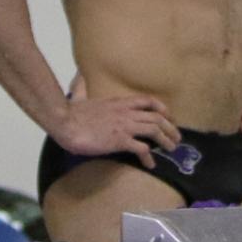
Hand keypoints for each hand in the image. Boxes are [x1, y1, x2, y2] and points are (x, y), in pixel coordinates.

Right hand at [50, 94, 180, 169]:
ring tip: (171, 149)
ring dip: (166, 140)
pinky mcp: (120, 140)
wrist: (64, 122)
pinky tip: (151, 164)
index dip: (163, 109)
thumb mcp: (80, 96)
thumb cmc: (70, 113)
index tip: (169, 117)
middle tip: (177, 138)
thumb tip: (79, 77)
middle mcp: (127, 112)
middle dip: (171, 127)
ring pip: (155, 130)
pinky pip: (142, 148)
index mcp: (120, 102)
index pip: (149, 101)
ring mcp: (125, 126)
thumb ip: (83, 87)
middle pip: (158, 116)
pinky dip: (149, 156)